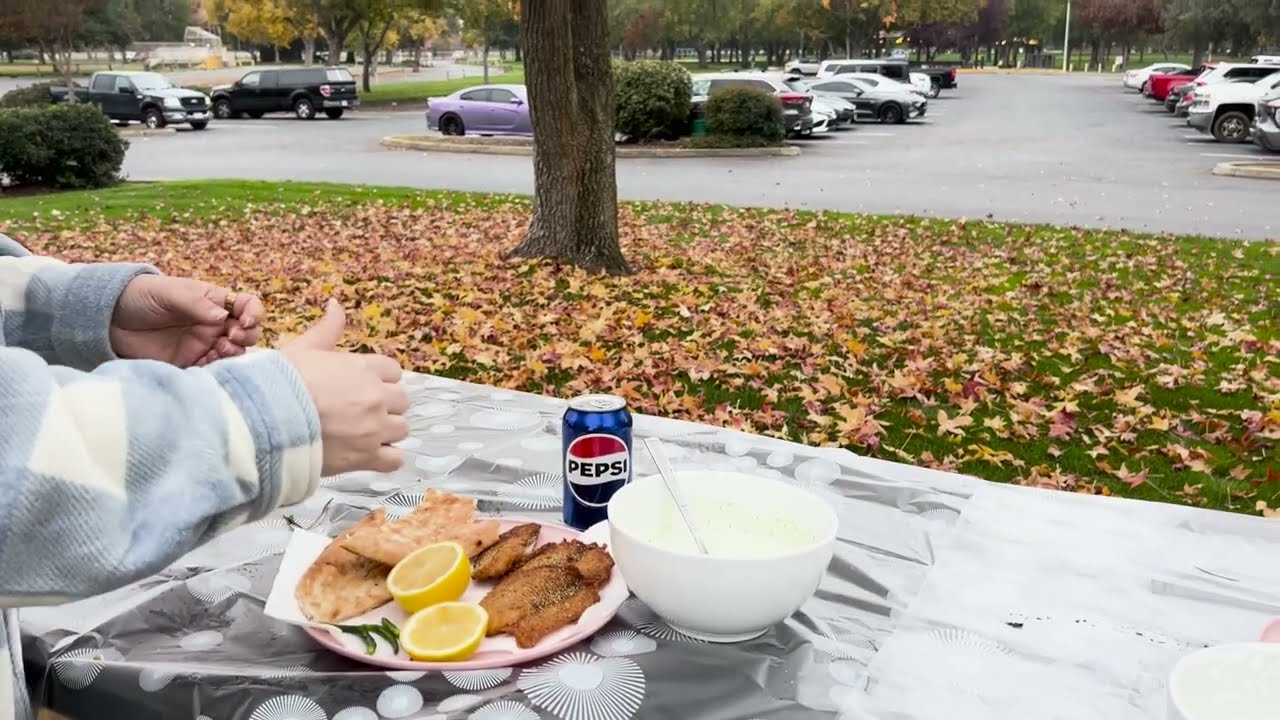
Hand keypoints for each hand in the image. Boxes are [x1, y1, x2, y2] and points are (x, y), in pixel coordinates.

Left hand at [110, 275, 264, 366]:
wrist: (109, 318)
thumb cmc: (141, 296)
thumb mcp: (169, 293)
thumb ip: (196, 304)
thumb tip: (224, 317)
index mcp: (214, 302)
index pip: (246, 305)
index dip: (253, 313)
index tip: (244, 322)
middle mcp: (214, 324)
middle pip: (246, 333)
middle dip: (246, 337)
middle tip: (229, 339)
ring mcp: (203, 345)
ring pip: (234, 354)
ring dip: (235, 355)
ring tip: (220, 351)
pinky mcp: (189, 363)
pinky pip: (212, 370)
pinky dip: (216, 370)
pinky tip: (206, 365)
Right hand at [283, 300, 409, 475]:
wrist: (264, 423)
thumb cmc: (279, 383)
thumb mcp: (303, 348)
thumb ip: (327, 329)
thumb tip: (336, 304)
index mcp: (364, 368)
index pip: (393, 371)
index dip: (380, 379)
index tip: (362, 386)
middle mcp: (376, 397)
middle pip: (401, 401)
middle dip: (385, 405)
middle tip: (361, 411)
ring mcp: (374, 428)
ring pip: (401, 429)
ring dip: (387, 431)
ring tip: (362, 433)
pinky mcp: (367, 457)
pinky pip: (394, 459)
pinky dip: (386, 458)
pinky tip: (369, 454)